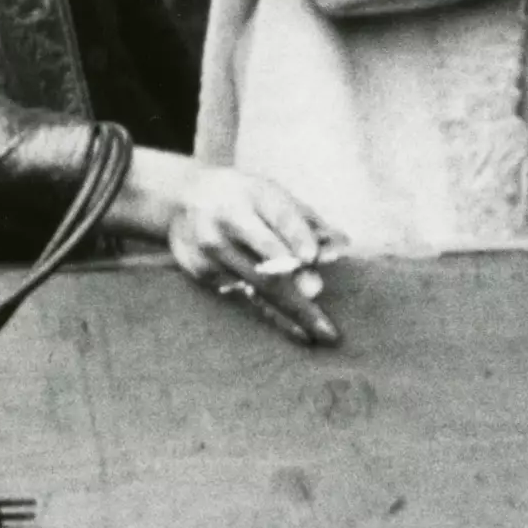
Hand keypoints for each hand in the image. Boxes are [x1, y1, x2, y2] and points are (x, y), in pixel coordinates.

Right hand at [117, 150, 344, 346]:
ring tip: (319, 333)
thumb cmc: (251, 201)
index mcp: (256, 195)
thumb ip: (311, 224)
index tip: (310, 256)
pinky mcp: (201, 271)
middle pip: (265, 259)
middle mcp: (229, 221)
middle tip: (322, 312)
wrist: (186, 198)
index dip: (295, 236)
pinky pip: (242, 297)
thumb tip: (341, 249)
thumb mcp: (278, 198)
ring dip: (289, 312)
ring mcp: (211, 248)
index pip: (280, 217)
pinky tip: (296, 330)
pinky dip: (271, 313)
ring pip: (254, 285)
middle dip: (294, 288)